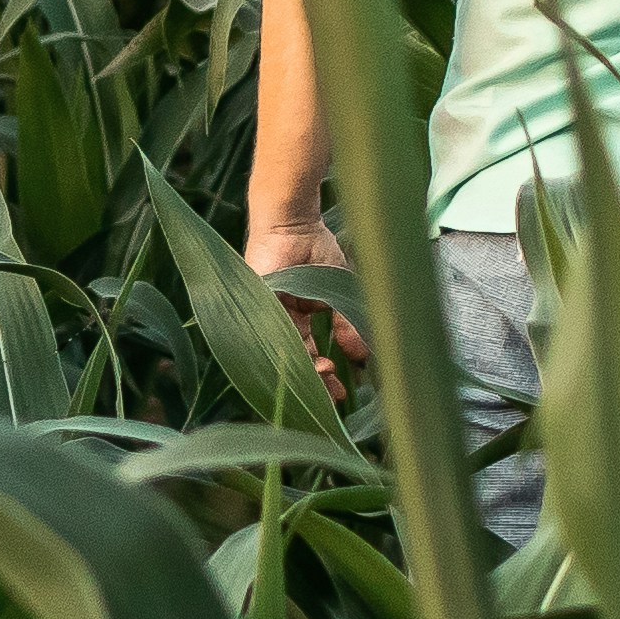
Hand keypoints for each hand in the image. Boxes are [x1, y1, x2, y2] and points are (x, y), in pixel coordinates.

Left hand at [246, 216, 367, 381]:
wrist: (295, 222)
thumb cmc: (314, 250)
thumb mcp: (337, 292)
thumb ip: (346, 323)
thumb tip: (362, 356)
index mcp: (298, 317)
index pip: (310, 354)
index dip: (324, 375)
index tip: (340, 394)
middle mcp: (280, 320)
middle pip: (296, 359)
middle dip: (315, 379)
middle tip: (332, 396)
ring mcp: (267, 313)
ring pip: (285, 349)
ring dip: (306, 365)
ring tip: (326, 373)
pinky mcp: (257, 303)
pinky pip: (270, 330)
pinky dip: (289, 344)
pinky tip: (306, 356)